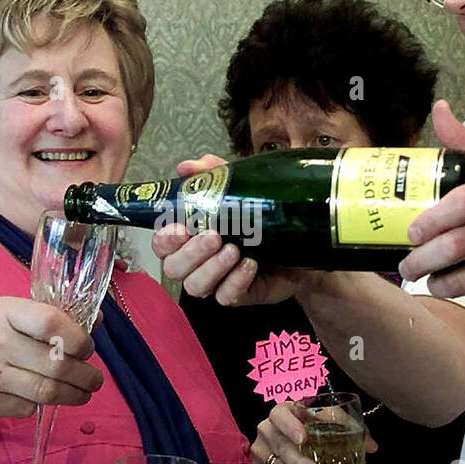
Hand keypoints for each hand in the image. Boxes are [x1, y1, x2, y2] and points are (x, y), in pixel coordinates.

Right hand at [0, 297, 103, 416]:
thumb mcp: (3, 311)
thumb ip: (45, 316)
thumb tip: (96, 321)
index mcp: (2, 312)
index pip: (51, 323)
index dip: (78, 339)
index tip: (87, 348)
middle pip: (55, 364)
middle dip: (85, 375)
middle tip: (94, 380)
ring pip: (46, 391)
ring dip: (73, 395)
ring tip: (83, 393)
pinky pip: (26, 408)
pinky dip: (40, 404)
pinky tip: (42, 397)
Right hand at [152, 153, 307, 305]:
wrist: (302, 240)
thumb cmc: (261, 214)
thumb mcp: (237, 187)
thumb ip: (211, 174)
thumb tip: (187, 167)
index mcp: (190, 237)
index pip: (162, 245)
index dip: (165, 240)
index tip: (179, 228)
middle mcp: (198, 262)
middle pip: (174, 269)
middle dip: (190, 253)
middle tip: (214, 236)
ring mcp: (217, 280)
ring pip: (196, 286)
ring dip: (212, 268)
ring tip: (233, 250)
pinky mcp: (239, 294)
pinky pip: (226, 297)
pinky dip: (235, 282)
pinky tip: (249, 264)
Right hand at [251, 401, 378, 463]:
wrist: (293, 441)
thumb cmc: (313, 428)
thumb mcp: (331, 422)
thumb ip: (351, 428)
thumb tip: (371, 446)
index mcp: (284, 412)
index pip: (280, 414)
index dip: (289, 425)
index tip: (303, 438)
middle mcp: (268, 429)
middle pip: (278, 444)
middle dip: (297, 459)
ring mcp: (261, 449)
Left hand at [400, 101, 464, 300]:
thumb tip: (439, 109)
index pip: (463, 203)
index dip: (432, 220)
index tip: (412, 230)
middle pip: (456, 245)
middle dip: (422, 259)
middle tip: (406, 262)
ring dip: (436, 282)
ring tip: (423, 277)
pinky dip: (462, 291)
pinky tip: (454, 283)